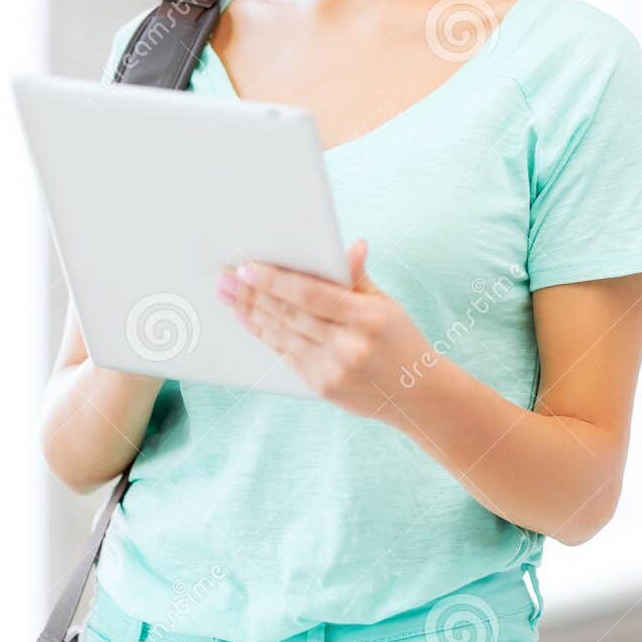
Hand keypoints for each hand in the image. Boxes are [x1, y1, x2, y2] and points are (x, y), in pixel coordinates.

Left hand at [215, 240, 430, 421]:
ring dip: (250, 314)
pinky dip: (265, 335)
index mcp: (366, 317)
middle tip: (223, 278)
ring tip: (227, 296)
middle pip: (289, 314)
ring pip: (282, 335)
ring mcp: (334, 369)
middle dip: (251, 295)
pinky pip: (286, 355)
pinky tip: (249, 320)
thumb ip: (357, 278)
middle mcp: (349, 345)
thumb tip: (350, 246)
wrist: (418, 395)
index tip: (246, 268)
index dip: (273, 281)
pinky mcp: (322, 387)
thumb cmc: (401, 341)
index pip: (309, 294)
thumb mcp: (386, 304)